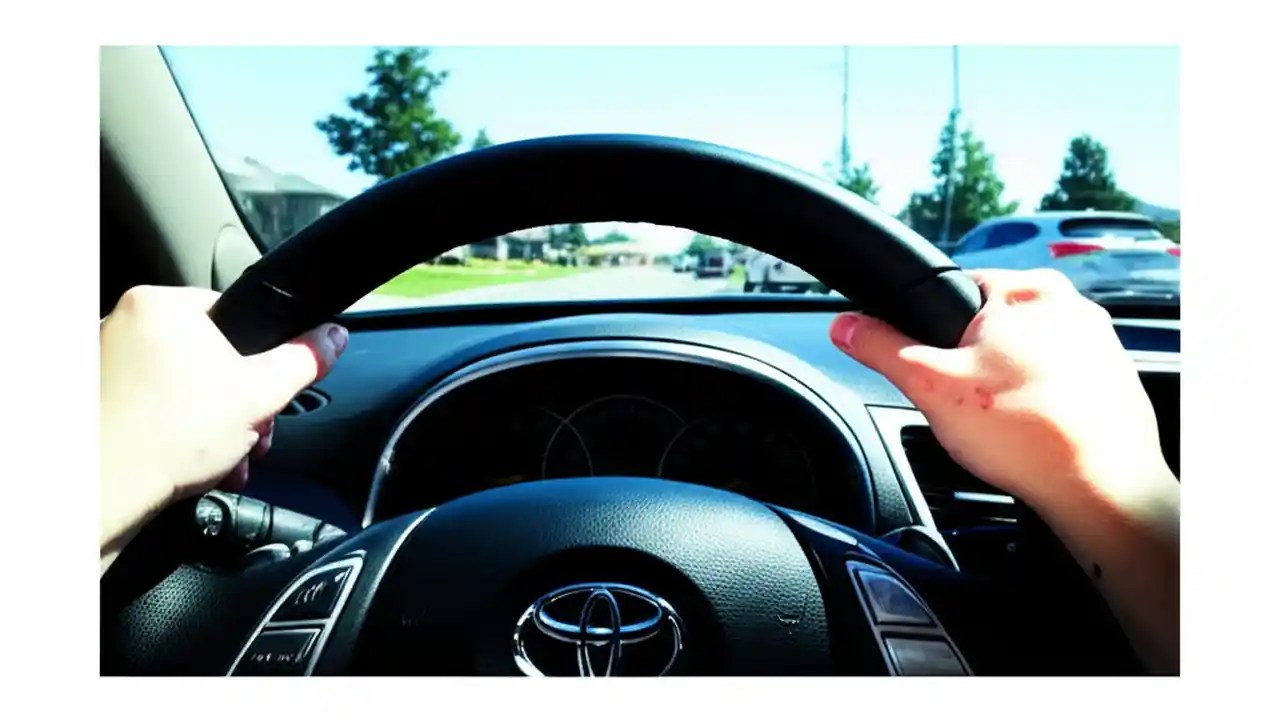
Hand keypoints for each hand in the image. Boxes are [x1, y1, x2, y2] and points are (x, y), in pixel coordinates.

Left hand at [100, 286, 347, 571]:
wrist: (97, 491)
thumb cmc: (167, 435)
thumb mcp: (260, 394)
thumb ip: (303, 360)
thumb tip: (331, 336)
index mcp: (159, 304)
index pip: (232, 316)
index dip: (260, 359)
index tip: (265, 394)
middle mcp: (118, 323)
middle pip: (206, 357)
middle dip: (237, 404)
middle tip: (250, 435)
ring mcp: (97, 364)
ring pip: (178, 388)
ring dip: (211, 425)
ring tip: (222, 460)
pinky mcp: (91, 403)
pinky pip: (148, 409)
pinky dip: (173, 433)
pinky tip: (189, 465)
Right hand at [829, 269, 1171, 516]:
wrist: (1101, 490)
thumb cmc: (1026, 434)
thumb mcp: (930, 385)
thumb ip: (882, 348)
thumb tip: (846, 326)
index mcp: (1027, 288)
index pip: (957, 291)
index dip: (935, 335)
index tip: (940, 370)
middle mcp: (1074, 304)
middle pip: (993, 329)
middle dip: (976, 365)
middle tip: (971, 405)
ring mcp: (1103, 344)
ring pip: (1028, 360)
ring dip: (1011, 387)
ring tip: (1007, 425)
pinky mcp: (1117, 382)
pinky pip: (1061, 386)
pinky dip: (1044, 407)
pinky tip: (1035, 434)